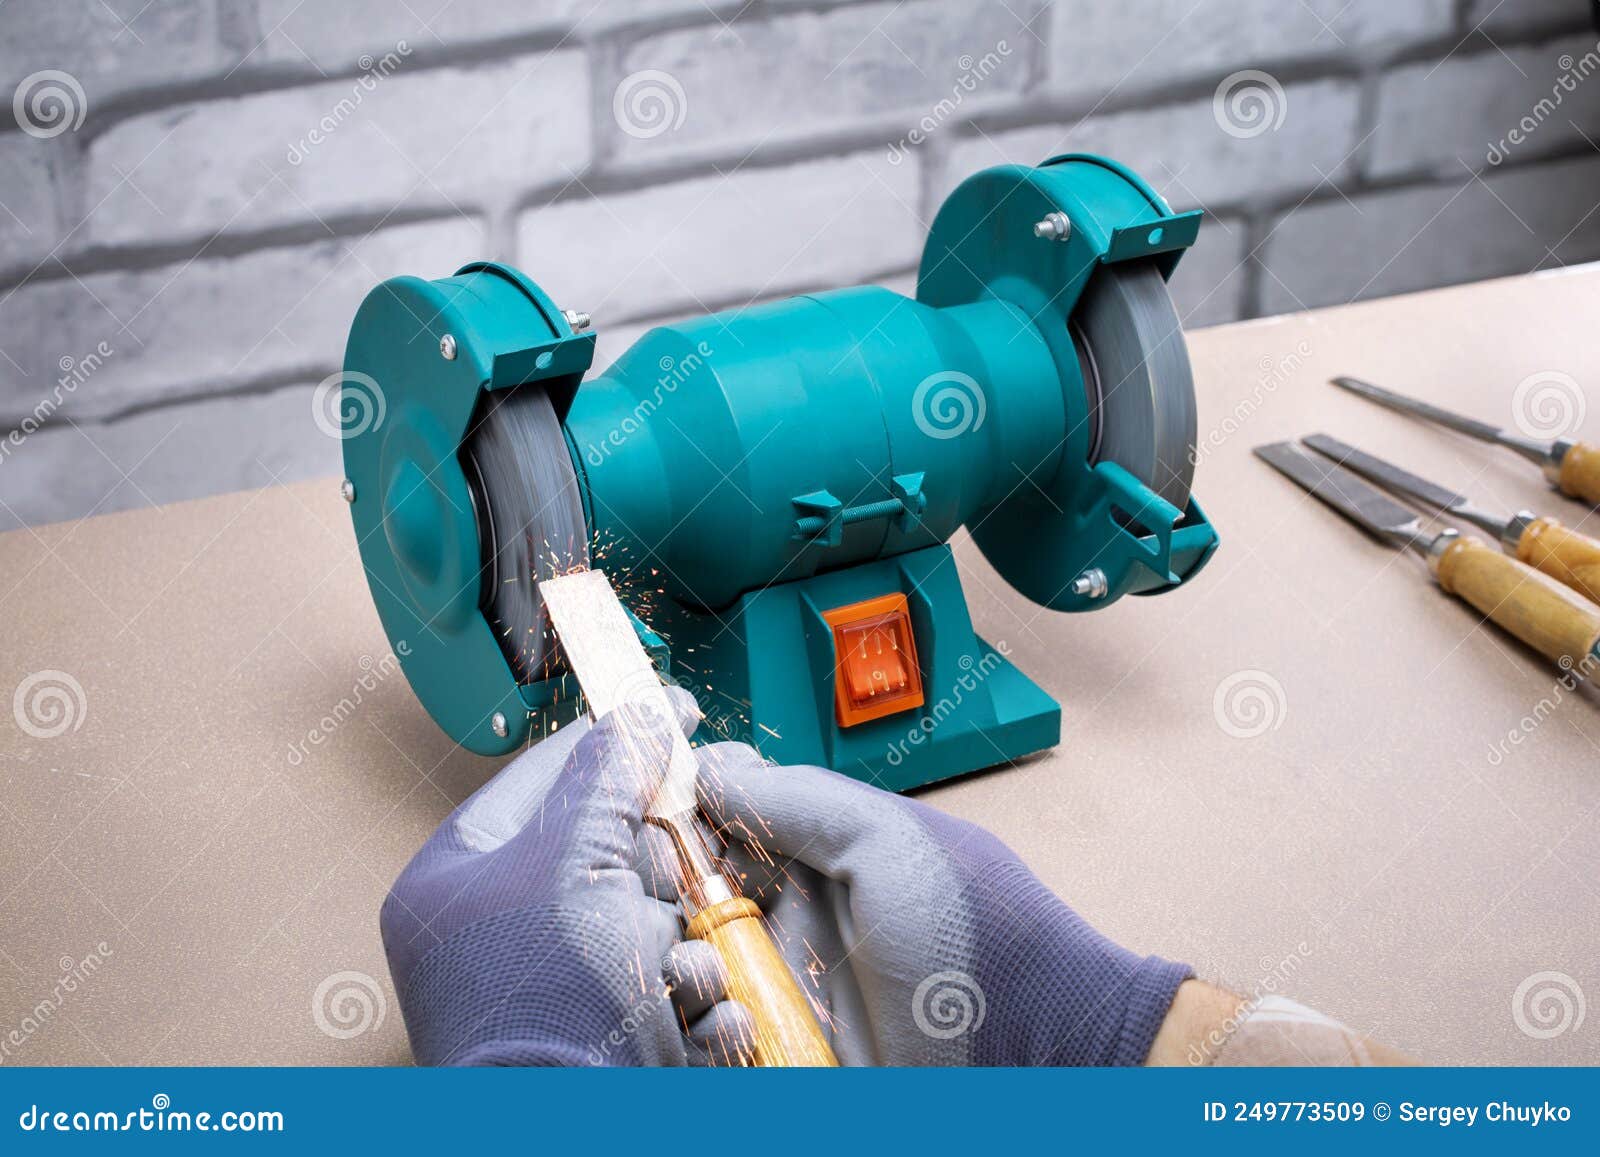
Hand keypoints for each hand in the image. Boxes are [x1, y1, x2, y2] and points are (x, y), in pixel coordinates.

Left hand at [380, 689, 750, 1065]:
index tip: (670, 713)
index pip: (545, 778)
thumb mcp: (573, 862)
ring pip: (660, 919)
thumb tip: (643, 714)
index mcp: (461, 881)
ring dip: (679, 948)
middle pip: (617, 852)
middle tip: (655, 897)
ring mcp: (562, 988)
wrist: (573, 1138)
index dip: (612, 745)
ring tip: (661, 981)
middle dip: (653, 880)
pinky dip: (694, 1002)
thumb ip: (608, 774)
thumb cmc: (542, 1015)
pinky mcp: (614, 1034)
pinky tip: (680, 1020)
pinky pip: (680, 984)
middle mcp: (504, 932)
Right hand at [694, 744, 1191, 1065]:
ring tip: (696, 963)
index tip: (652, 812)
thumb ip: (802, 801)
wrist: (1035, 1055)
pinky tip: (719, 1015)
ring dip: (676, 959)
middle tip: (661, 896)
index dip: (680, 807)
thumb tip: (714, 771)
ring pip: (691, 960)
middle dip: (661, 886)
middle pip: (690, 886)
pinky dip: (701, 1025)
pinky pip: (716, 1034)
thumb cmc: (984, 939)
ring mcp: (785, 983)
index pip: (722, 811)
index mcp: (822, 849)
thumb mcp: (891, 844)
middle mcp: (794, 909)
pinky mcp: (782, 1049)